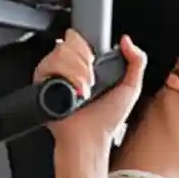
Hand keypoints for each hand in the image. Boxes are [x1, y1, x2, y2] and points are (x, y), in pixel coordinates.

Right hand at [32, 29, 147, 146]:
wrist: (88, 138)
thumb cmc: (106, 120)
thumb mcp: (130, 88)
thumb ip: (136, 61)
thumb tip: (127, 40)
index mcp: (87, 66)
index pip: (82, 39)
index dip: (89, 47)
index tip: (96, 63)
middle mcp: (69, 67)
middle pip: (70, 42)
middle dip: (85, 62)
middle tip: (92, 83)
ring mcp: (54, 74)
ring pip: (61, 52)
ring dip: (78, 72)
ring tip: (83, 91)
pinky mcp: (42, 82)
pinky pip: (49, 65)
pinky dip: (66, 77)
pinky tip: (72, 92)